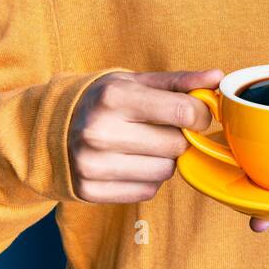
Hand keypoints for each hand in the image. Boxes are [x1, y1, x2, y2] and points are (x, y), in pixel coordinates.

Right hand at [67, 69, 221, 202]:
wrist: (50, 127)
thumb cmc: (103, 100)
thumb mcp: (136, 81)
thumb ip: (179, 81)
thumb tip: (217, 78)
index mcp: (114, 97)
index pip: (183, 111)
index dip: (199, 114)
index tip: (194, 114)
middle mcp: (100, 131)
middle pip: (176, 145)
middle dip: (178, 137)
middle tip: (161, 128)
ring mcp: (93, 164)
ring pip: (165, 172)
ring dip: (165, 159)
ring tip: (145, 145)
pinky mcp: (90, 190)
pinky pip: (147, 191)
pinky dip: (148, 178)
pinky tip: (131, 162)